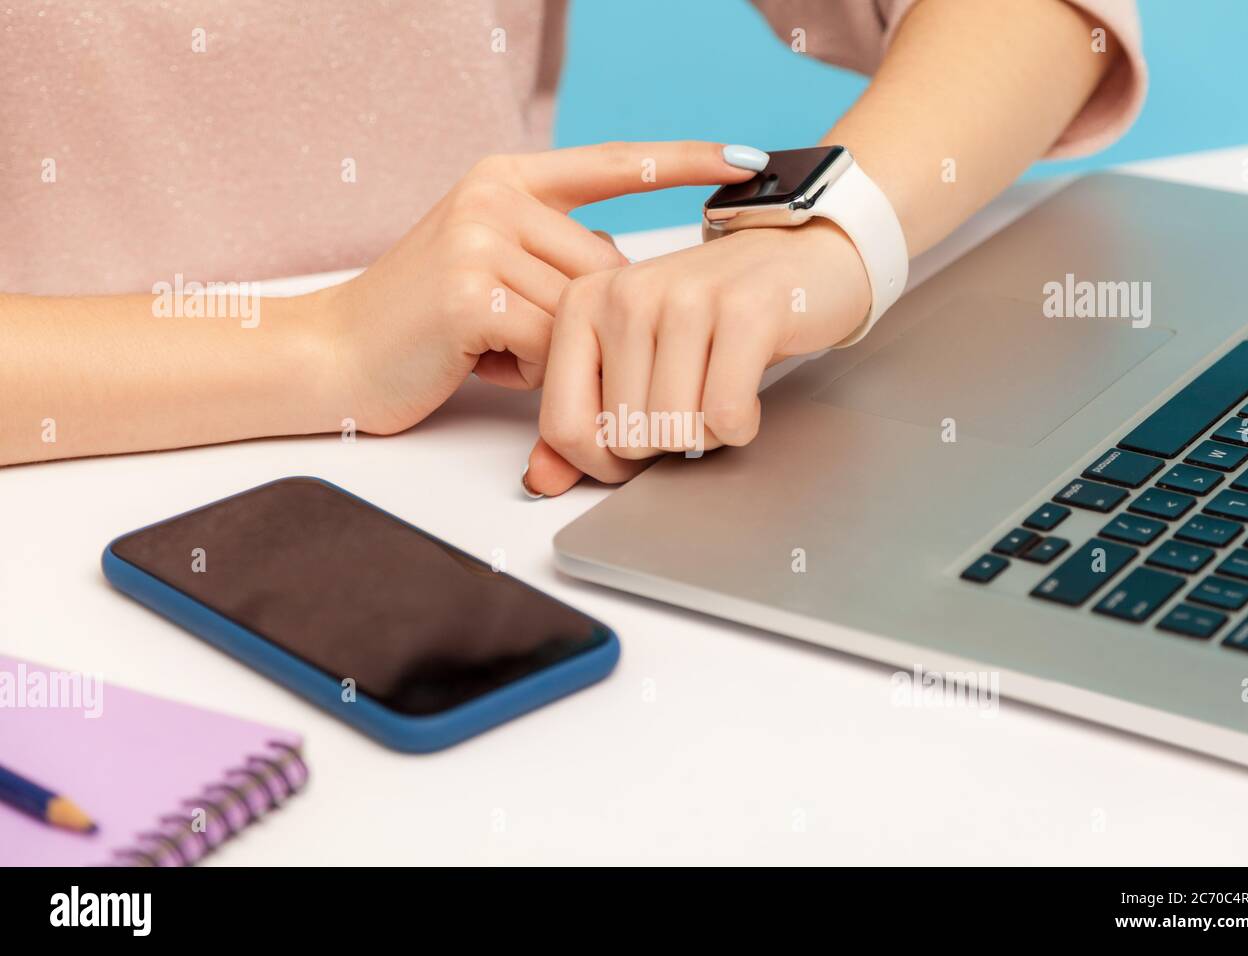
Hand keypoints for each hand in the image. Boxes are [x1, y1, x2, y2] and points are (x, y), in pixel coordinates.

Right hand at [310, 142, 759, 435]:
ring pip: (581, 309)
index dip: (685, 161)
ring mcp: (481, 237)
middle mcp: (495, 195)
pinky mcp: (473, 291)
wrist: (331, 356)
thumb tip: (626, 281)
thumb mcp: (488, 268)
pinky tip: (476, 359)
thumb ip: (552, 258)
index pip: (612, 163)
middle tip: (511, 339)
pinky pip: (548, 342)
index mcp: (505, 178)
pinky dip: (524, 369)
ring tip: (485, 347)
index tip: (748, 161)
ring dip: (549, 349)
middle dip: (581, 321)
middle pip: (604, 265)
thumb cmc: (420, 325)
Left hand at [524, 219, 871, 494]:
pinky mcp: (744, 312)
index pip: (564, 427)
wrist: (799, 258)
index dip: (602, 463)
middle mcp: (624, 295)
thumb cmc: (712, 317)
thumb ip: (583, 421)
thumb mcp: (634, 360)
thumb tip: (542, 481)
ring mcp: (684, 299)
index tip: (635, 445)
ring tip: (719, 389)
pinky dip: (741, 424)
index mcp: (582, 304)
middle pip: (627, 438)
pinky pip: (724, 415)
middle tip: (692, 398)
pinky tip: (747, 392)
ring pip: (676, 432)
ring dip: (707, 434)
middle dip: (666, 442)